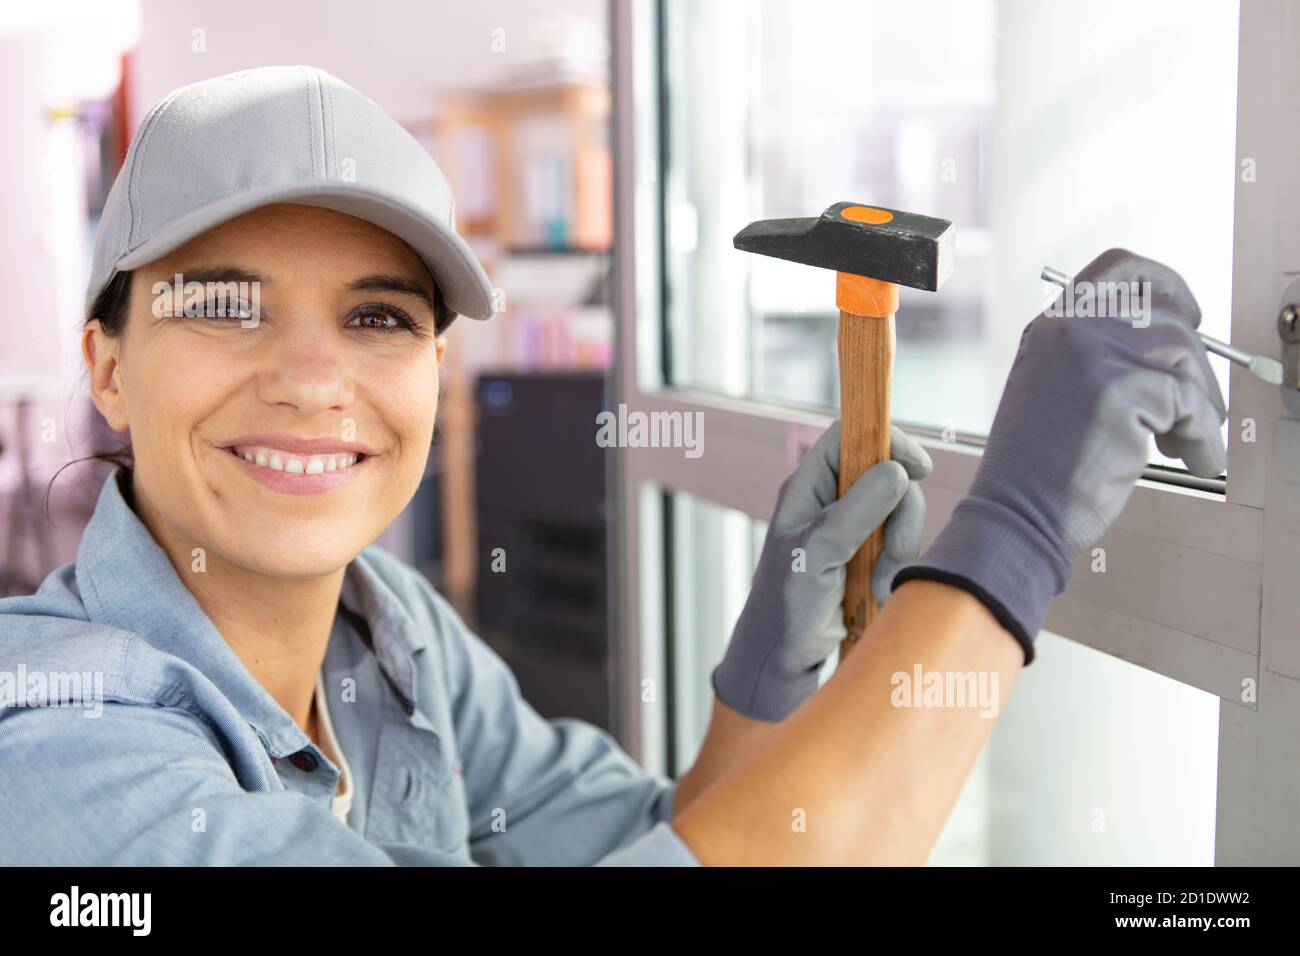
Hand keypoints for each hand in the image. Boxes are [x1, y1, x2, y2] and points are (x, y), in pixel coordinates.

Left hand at [711, 421, 931, 721]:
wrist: (786, 651)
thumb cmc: (787, 600)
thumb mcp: (818, 552)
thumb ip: (857, 510)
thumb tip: (896, 471)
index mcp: (808, 486)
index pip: (850, 437)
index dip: (886, 441)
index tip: (918, 467)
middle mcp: (830, 498)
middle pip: (888, 474)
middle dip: (902, 512)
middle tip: (894, 549)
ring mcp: (851, 525)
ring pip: (900, 511)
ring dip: (899, 547)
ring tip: (877, 582)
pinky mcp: (866, 552)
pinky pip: (899, 543)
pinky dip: (895, 567)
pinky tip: (876, 591)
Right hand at [894, 248, 1226, 663]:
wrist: (1015, 513)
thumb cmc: (1036, 469)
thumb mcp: (1053, 390)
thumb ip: (1095, 357)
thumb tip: (1168, 347)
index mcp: (1052, 326)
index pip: (1120, 268)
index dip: (1164, 284)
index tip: (1185, 314)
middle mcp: (1072, 328)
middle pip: (1166, 308)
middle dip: (1194, 354)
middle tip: (1198, 394)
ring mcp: (1096, 354)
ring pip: (1186, 356)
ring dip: (1200, 405)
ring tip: (1185, 442)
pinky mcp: (1124, 389)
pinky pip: (1192, 404)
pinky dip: (1202, 437)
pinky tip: (1193, 459)